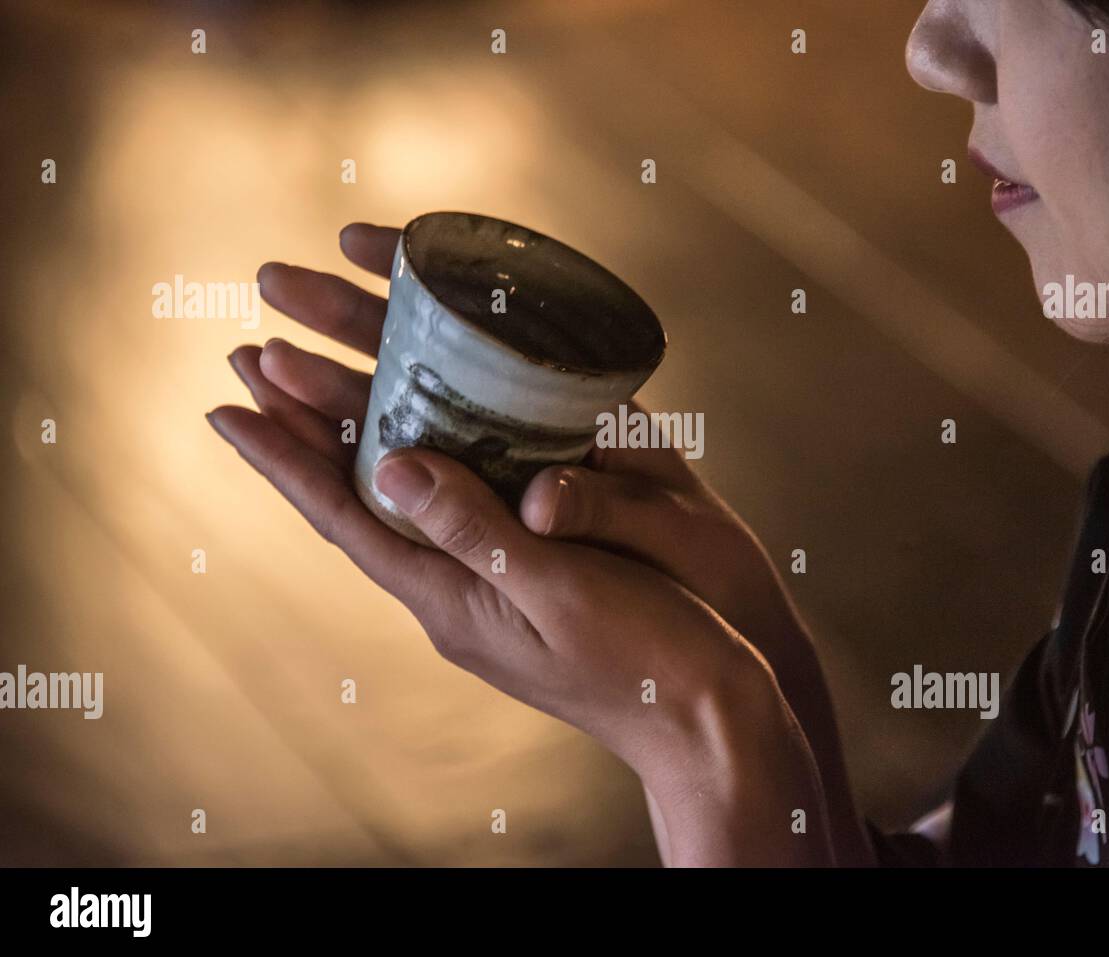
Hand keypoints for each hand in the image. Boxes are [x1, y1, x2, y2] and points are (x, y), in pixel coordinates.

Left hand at [207, 224, 835, 865]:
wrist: (708, 721)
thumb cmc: (645, 662)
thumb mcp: (560, 592)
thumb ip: (477, 531)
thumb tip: (389, 466)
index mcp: (454, 596)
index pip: (346, 518)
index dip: (283, 460)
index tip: (226, 406)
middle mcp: (459, 587)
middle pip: (364, 492)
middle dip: (306, 423)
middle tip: (256, 355)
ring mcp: (494, 583)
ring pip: (410, 491)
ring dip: (358, 428)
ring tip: (317, 372)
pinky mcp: (534, 572)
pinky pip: (462, 499)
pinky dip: (431, 448)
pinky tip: (432, 422)